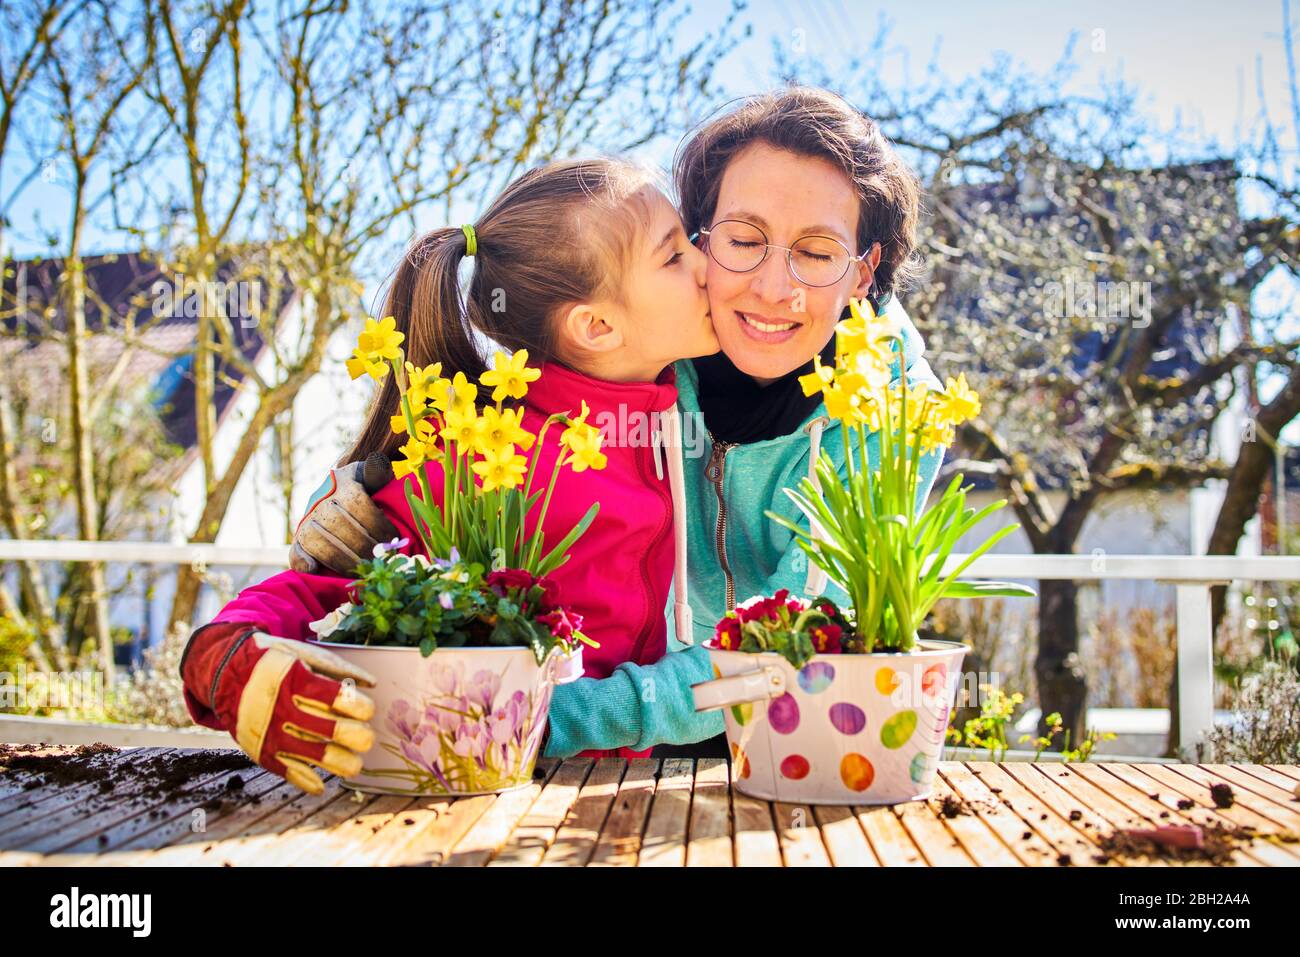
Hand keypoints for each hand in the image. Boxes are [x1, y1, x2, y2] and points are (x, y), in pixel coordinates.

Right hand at [181, 625, 378, 794]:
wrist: (222, 672)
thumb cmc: (272, 660)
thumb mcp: (301, 652)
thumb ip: (337, 667)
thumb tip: (372, 683)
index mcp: (296, 680)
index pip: (337, 698)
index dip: (359, 707)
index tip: (368, 711)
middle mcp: (283, 708)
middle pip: (331, 730)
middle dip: (357, 737)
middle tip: (367, 739)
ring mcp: (271, 732)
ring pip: (314, 754)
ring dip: (341, 764)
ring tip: (355, 765)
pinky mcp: (260, 750)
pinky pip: (287, 771)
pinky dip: (307, 781)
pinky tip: (321, 784)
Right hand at [289, 453, 396, 575]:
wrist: (335, 495)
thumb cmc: (362, 488)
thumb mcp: (370, 476)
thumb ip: (377, 471)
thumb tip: (379, 465)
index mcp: (342, 482)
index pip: (358, 504)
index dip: (378, 524)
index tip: (393, 538)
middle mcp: (321, 501)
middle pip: (341, 527)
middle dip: (365, 546)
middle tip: (382, 559)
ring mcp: (307, 522)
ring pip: (321, 543)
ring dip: (344, 560)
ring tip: (364, 569)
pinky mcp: (299, 541)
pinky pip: (296, 553)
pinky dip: (303, 562)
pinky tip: (314, 570)